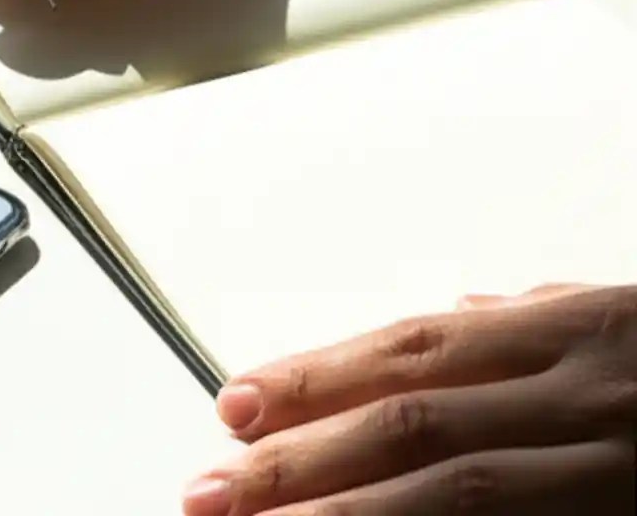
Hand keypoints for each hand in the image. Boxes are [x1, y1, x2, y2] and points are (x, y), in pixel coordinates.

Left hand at [185, 284, 636, 514]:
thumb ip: (552, 312)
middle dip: (300, 460)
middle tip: (207, 487)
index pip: (415, 351)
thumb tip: (468, 307)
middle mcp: (591, 397)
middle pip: (413, 425)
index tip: (234, 404)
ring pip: (456, 496)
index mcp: (580, 333)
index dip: (317, 376)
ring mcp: (618, 476)